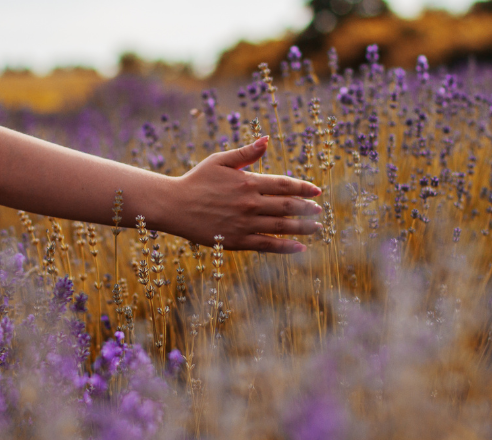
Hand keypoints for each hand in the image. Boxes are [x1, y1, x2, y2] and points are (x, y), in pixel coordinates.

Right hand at [158, 137, 322, 253]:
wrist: (173, 206)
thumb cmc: (196, 180)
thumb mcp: (219, 161)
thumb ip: (246, 152)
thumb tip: (267, 140)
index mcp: (247, 182)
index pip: (284, 185)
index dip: (303, 188)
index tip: (316, 191)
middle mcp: (250, 203)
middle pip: (287, 206)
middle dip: (306, 208)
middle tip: (318, 211)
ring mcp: (245, 223)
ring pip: (281, 226)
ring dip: (303, 227)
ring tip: (316, 228)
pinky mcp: (238, 241)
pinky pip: (267, 245)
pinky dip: (286, 247)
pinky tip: (300, 247)